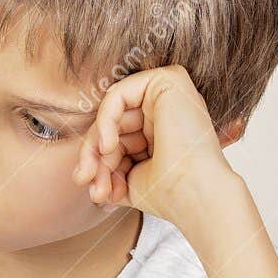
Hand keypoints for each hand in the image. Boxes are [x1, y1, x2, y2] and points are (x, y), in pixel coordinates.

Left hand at [71, 64, 239, 227]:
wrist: (196, 196)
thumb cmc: (169, 194)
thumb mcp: (127, 179)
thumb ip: (106, 168)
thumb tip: (81, 175)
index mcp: (162, 130)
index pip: (117, 137)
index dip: (99, 163)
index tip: (97, 193)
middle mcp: (167, 110)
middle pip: (113, 124)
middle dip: (93, 156)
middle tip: (85, 182)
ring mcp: (170, 94)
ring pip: (112, 111)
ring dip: (94, 145)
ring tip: (93, 175)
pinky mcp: (168, 81)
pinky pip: (119, 94)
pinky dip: (105, 120)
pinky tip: (107, 146)